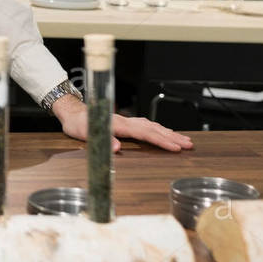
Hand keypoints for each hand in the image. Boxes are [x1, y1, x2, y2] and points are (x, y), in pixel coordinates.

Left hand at [50, 95, 192, 152]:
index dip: (161, 141)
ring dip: (169, 133)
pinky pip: (147, 126)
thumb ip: (102, 140)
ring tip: (185, 140)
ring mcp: (127, 121)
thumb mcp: (85, 134)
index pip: (145, 133)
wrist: (72, 112)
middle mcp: (126, 121)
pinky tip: (166, 132)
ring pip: (152, 126)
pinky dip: (159, 129)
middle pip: (154, 129)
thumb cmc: (78, 124)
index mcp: (118, 125)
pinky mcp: (126, 123)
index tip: (176, 147)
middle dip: (172, 137)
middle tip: (189, 145)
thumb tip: (116, 148)